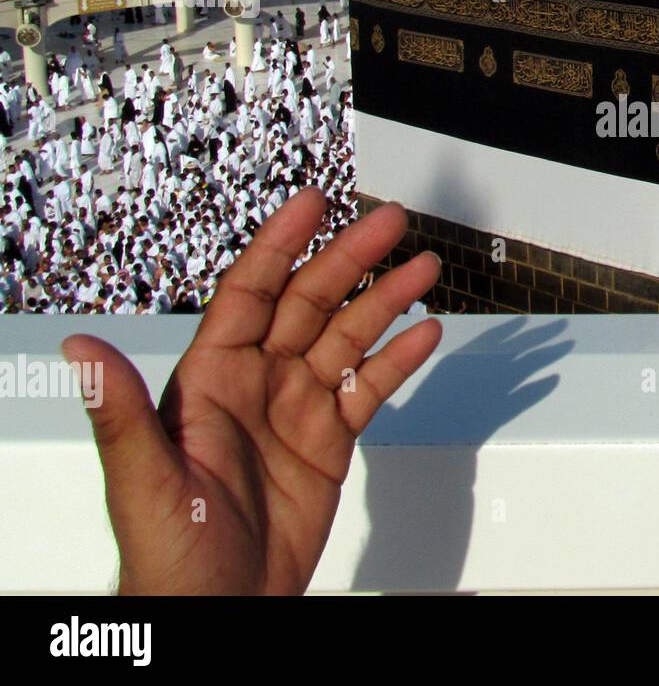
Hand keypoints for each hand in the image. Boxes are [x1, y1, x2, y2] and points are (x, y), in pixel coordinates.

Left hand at [63, 187, 441, 594]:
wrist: (218, 610)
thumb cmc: (168, 556)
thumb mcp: (142, 481)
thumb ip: (119, 410)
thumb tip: (80, 349)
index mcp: (209, 380)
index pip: (249, 292)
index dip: (280, 243)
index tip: (311, 204)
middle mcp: (257, 384)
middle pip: (311, 303)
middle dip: (351, 259)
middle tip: (389, 223)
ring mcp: (296, 410)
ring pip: (347, 339)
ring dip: (385, 302)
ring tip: (422, 269)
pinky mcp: (329, 441)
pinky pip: (369, 389)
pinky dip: (398, 360)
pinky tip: (422, 334)